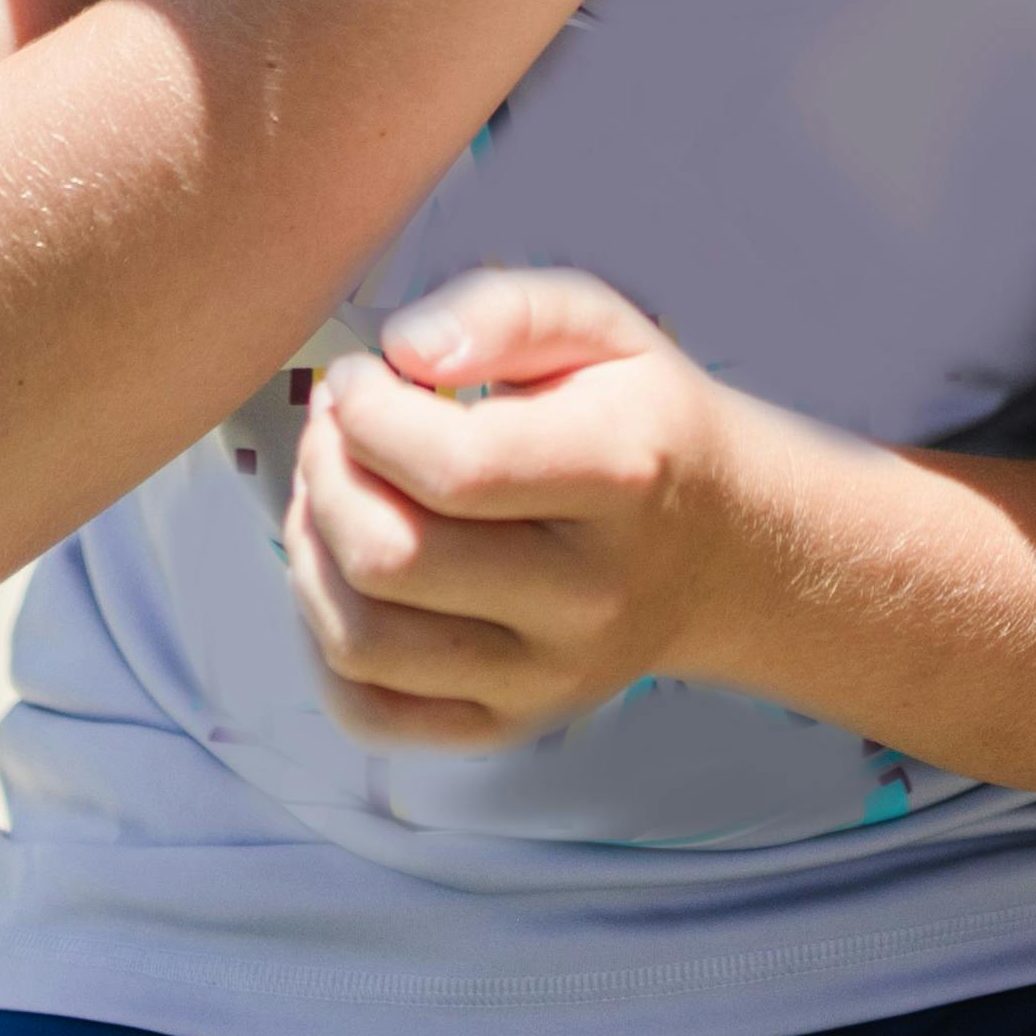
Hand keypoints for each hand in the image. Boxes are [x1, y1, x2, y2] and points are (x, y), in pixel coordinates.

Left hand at [283, 268, 744, 751]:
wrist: (724, 549)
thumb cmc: (640, 424)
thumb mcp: (603, 330)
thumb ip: (505, 311)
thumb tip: (403, 351)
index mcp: (621, 477)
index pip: (453, 467)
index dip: (368, 413)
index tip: (356, 378)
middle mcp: (589, 597)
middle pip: (392, 558)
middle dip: (327, 474)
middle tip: (334, 429)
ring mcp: (548, 677)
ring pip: (362, 642)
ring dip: (311, 552)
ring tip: (330, 492)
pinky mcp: (510, 724)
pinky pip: (370, 712)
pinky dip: (322, 642)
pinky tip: (343, 573)